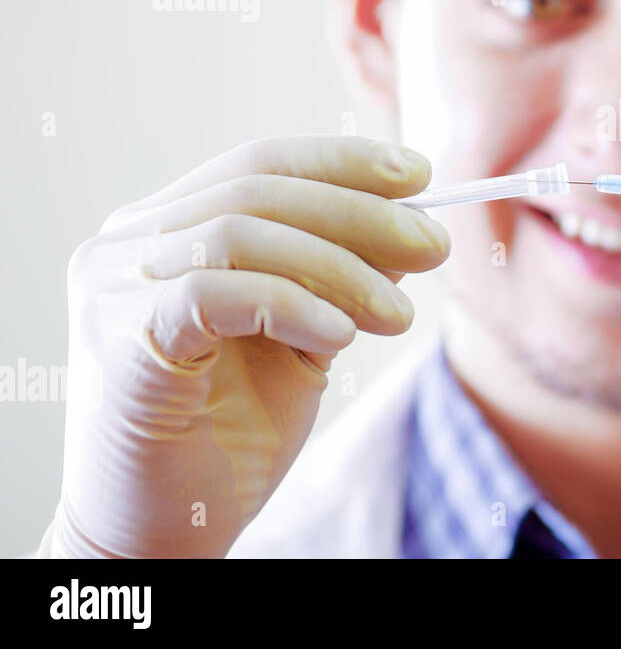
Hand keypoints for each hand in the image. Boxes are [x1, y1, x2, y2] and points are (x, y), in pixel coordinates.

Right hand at [40, 136, 449, 557]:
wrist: (169, 529)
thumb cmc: (232, 431)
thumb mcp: (309, 335)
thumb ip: (343, 274)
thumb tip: (411, 221)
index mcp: (170, 227)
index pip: (261, 164)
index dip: (344, 164)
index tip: (422, 175)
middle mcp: (130, 242)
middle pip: (258, 189)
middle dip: (361, 214)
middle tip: (433, 246)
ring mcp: (114, 284)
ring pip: (241, 232)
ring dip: (339, 268)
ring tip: (395, 317)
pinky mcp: (118, 334)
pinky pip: (215, 291)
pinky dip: (290, 305)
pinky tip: (338, 337)